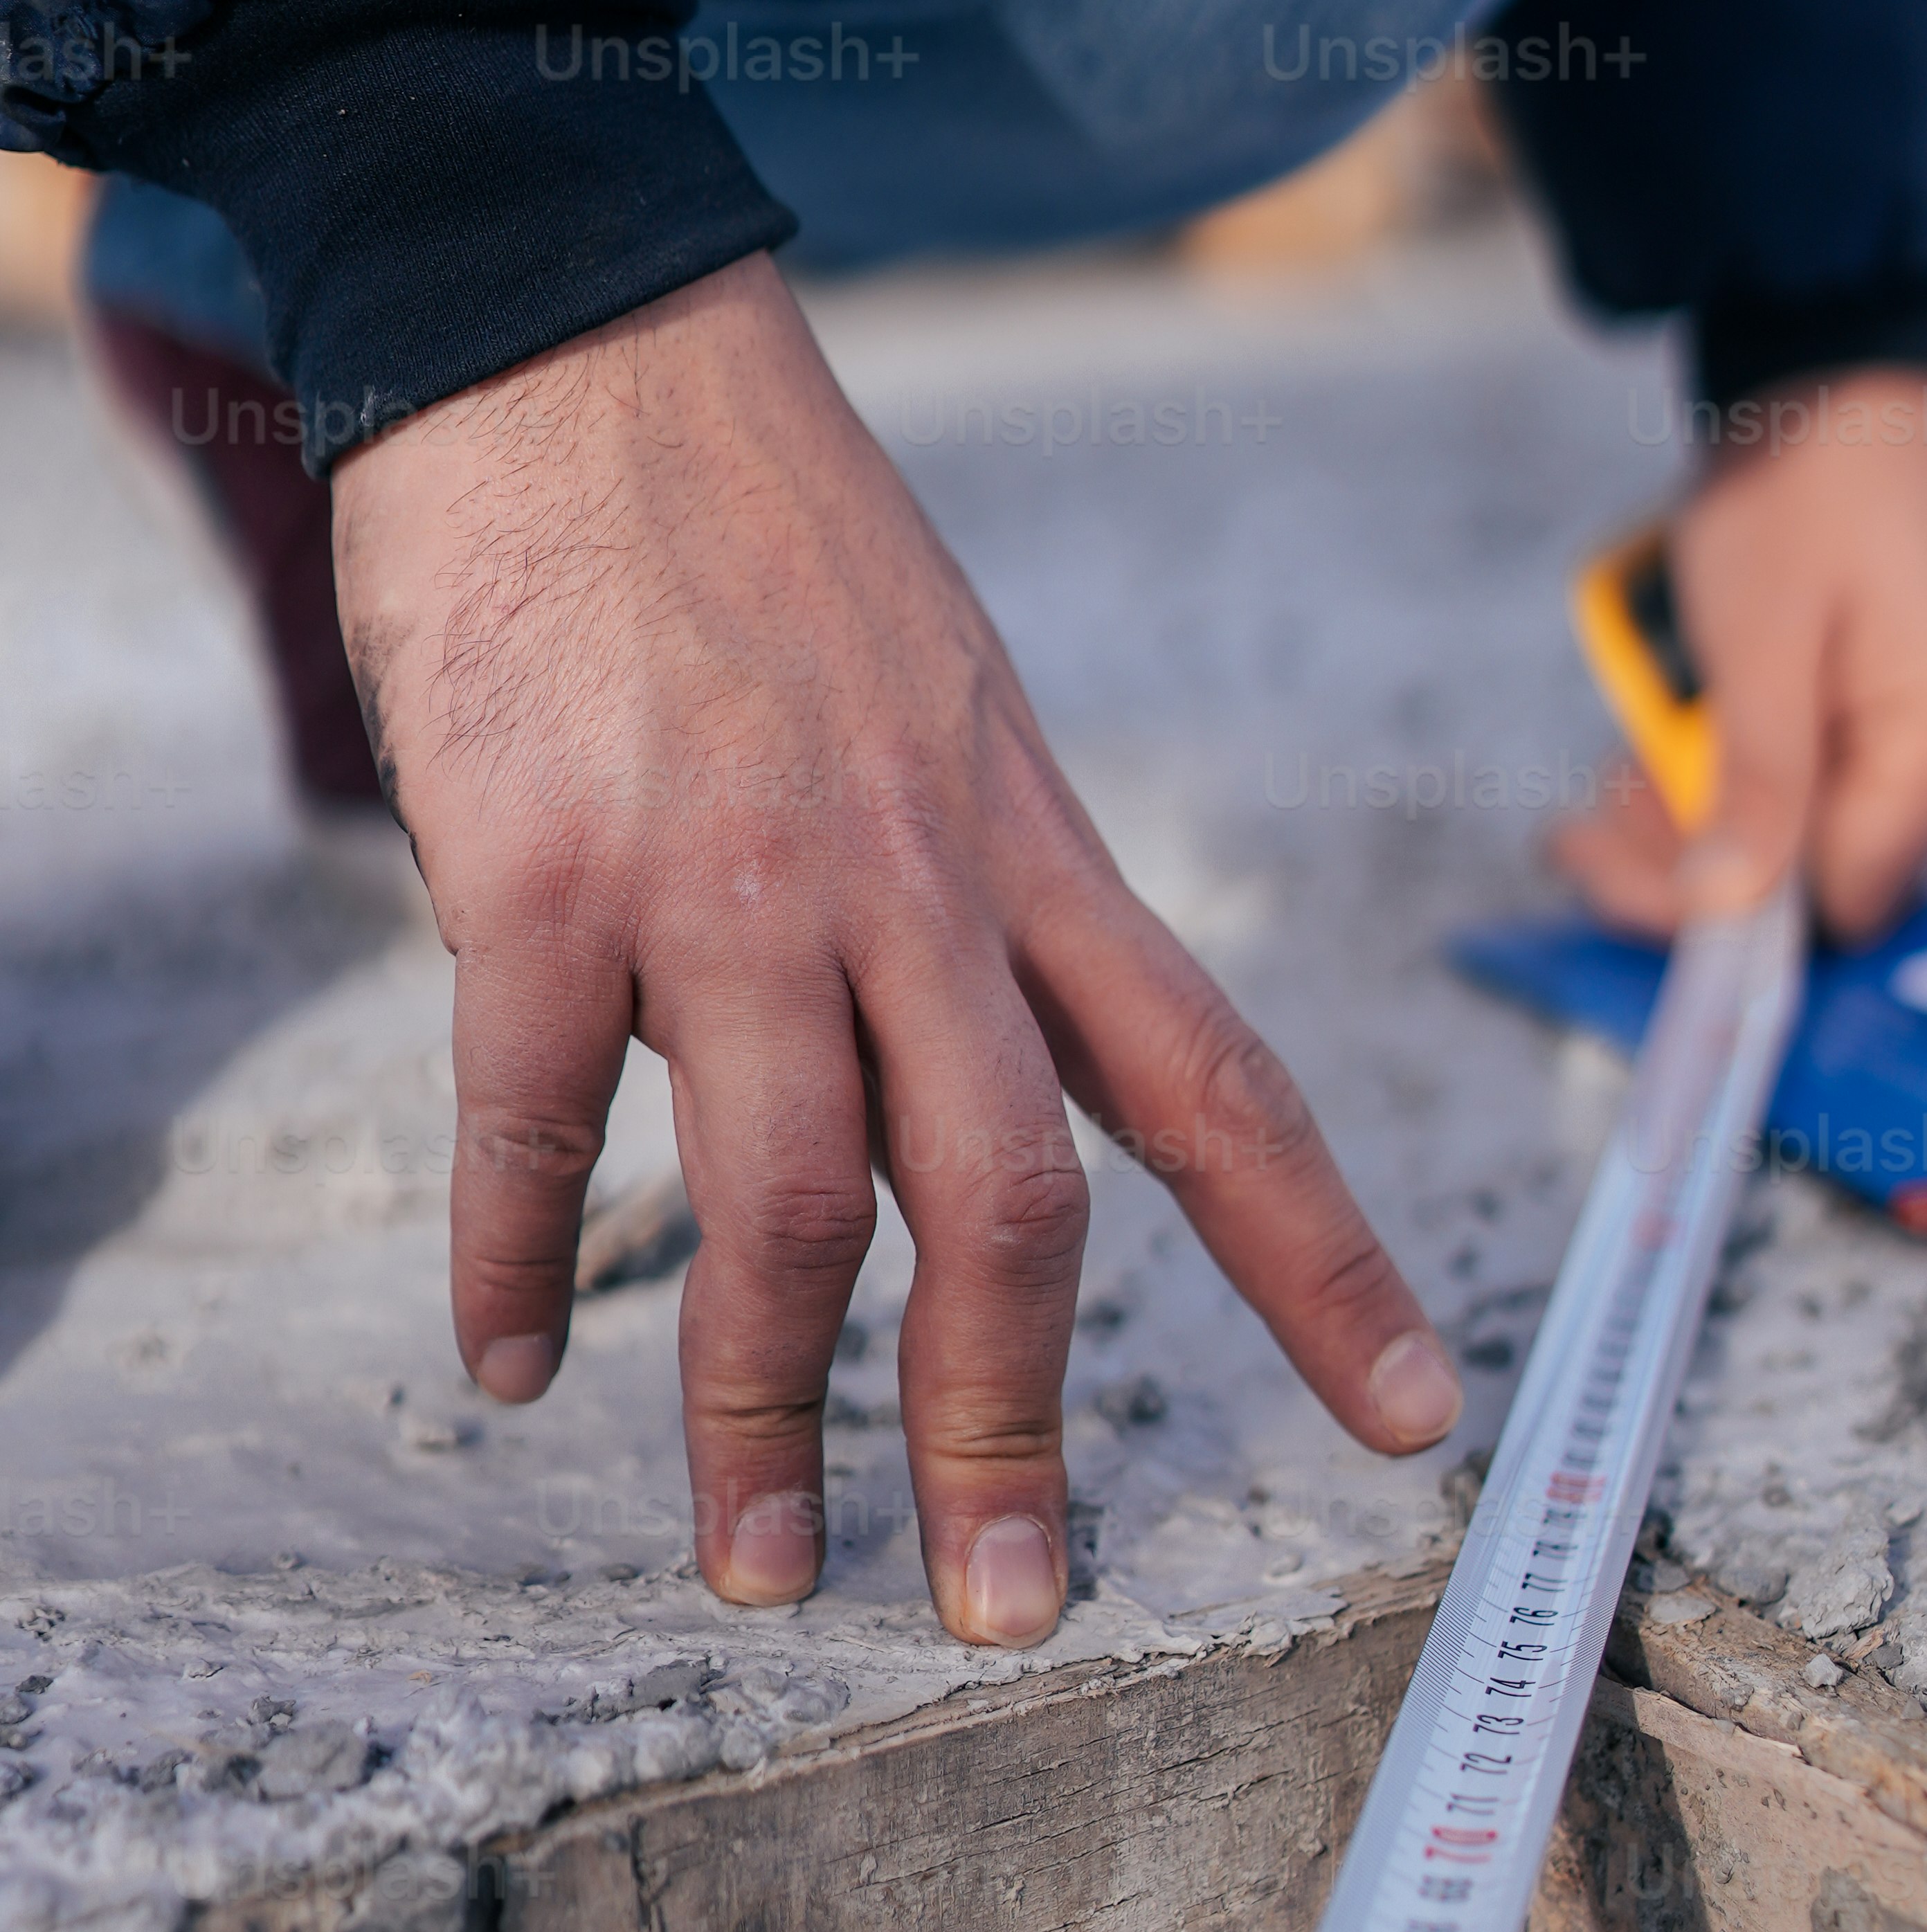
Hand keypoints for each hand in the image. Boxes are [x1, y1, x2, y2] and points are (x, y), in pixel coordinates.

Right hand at [332, 256, 1456, 1642]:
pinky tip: (508, 1359)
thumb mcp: (943, 697)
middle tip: (1012, 1601)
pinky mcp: (544, 874)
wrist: (579, 329)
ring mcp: (727, 883)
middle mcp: (910, 880)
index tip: (1413, 1415)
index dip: (1327, 1260)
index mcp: (1022, 843)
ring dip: (767, 1416)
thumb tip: (955, 1076)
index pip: (1217, 1080)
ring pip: (792, 1208)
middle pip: (1014, 1199)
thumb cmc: (761, 526)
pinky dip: (524, 1266)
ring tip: (757, 1559)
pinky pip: (544, 1122)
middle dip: (1015, 1422)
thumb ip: (966, 892)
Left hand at [1549, 371, 1926, 947]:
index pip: (1850, 891)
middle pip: (1830, 860)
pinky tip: (1679, 730)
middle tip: (1580, 826)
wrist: (1847, 347)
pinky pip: (1835, 752)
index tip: (1618, 872)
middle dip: (1699, 853)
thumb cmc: (1801, 481)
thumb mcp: (1756, 643)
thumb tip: (1729, 913)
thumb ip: (1752, 787)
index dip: (1735, 906)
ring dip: (1712, 804)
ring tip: (1611, 775)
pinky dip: (1753, 754)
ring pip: (1822, 809)